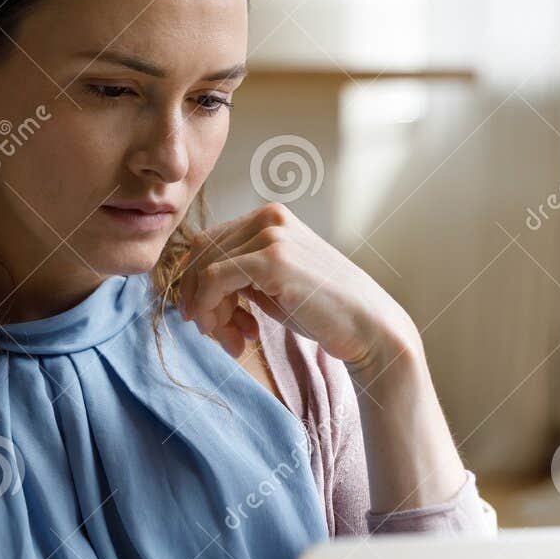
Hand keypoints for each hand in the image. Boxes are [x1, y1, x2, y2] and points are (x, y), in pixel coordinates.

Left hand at [177, 202, 417, 372]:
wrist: (368, 327)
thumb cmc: (321, 309)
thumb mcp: (271, 284)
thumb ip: (237, 275)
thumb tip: (191, 288)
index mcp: (268, 217)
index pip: (207, 243)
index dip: (196, 284)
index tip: (210, 320)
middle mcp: (268, 217)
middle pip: (200, 253)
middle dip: (200, 299)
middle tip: (217, 335)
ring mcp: (271, 235)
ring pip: (204, 269)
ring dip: (208, 312)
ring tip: (233, 342)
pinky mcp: (272, 259)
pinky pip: (213, 280)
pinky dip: (210, 310)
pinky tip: (236, 336)